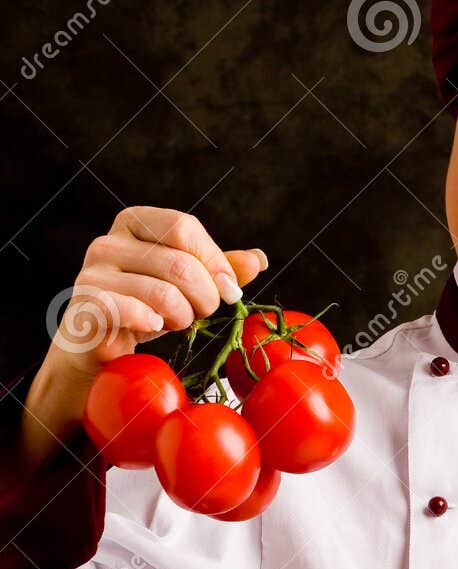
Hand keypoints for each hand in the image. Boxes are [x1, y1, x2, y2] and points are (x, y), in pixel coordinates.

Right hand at [51, 206, 266, 383]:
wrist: (98, 346)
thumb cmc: (144, 308)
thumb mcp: (185, 285)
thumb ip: (217, 269)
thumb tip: (258, 259)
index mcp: (134, 222)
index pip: (185, 227)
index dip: (215, 262)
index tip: (229, 290)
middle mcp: (109, 241)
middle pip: (180, 263)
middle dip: (205, 296)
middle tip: (201, 313)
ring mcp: (93, 272)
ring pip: (164, 292)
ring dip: (182, 316)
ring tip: (174, 322)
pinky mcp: (87, 305)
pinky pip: (133, 310)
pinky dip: (152, 322)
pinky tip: (152, 326)